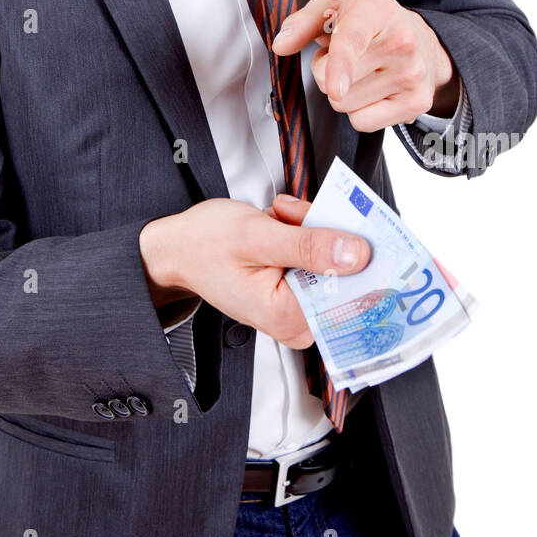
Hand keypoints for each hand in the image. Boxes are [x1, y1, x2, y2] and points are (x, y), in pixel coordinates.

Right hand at [139, 198, 370, 348]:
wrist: (179, 247)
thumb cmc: (204, 245)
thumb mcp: (256, 236)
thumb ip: (308, 246)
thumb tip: (357, 254)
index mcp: (287, 315)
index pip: (350, 293)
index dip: (355, 254)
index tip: (351, 226)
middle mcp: (296, 321)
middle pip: (344, 273)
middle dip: (323, 233)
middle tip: (292, 215)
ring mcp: (297, 308)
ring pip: (333, 260)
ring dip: (311, 229)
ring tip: (279, 217)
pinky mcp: (297, 292)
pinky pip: (320, 259)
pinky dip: (305, 234)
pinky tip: (281, 224)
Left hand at [271, 0, 459, 130]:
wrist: (421, 39)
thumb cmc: (370, 23)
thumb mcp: (332, 9)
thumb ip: (302, 24)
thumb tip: (281, 45)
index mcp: (375, 10)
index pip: (353, 41)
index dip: (340, 65)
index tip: (336, 87)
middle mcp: (401, 41)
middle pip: (332, 83)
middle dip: (326, 73)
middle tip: (347, 57)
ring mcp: (412, 74)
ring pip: (346, 105)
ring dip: (344, 93)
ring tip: (362, 71)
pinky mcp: (417, 102)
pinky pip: (363, 122)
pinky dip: (361, 111)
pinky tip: (375, 90)